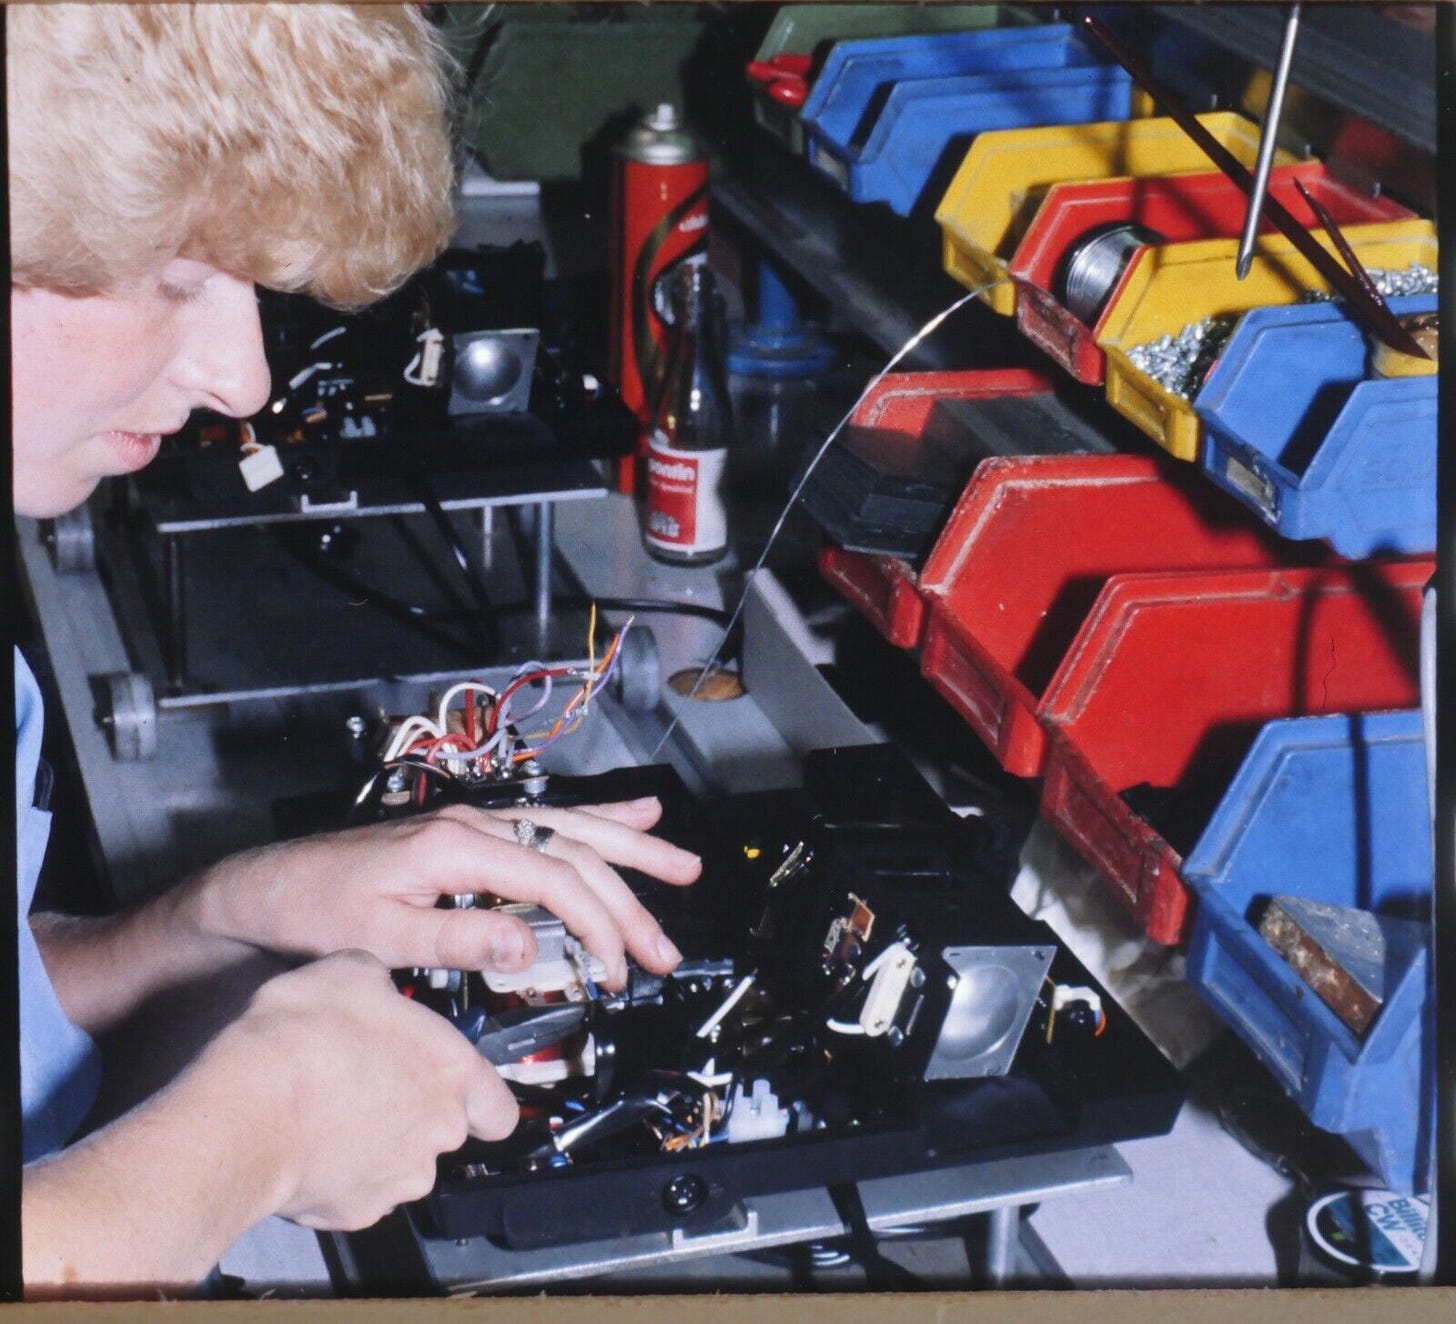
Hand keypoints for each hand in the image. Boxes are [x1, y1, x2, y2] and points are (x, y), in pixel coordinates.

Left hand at [187, 797, 700, 989]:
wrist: (268, 889)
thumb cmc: (316, 912)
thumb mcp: (379, 937)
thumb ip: (457, 939)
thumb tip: (527, 948)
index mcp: (458, 846)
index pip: (551, 881)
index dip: (593, 925)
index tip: (615, 969)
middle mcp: (476, 825)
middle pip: (574, 852)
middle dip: (629, 898)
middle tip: (665, 945)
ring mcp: (477, 824)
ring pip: (571, 830)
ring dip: (629, 851)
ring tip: (681, 865)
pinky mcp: (472, 835)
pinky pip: (548, 822)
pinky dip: (596, 820)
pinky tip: (633, 815)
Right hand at [203, 950, 516, 1231]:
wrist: (246, 1109)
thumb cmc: (301, 1039)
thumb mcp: (349, 971)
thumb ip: (381, 983)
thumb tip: (373, 985)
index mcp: (453, 1071)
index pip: (499, 1107)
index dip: (479, 1099)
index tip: (453, 1087)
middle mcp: (439, 1130)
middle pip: (446, 1132)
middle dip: (416, 1115)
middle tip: (374, 1086)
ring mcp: (401, 1177)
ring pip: (403, 1164)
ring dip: (379, 1144)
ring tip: (333, 1112)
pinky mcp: (357, 1212)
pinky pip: (358, 1192)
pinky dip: (340, 1174)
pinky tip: (310, 1143)